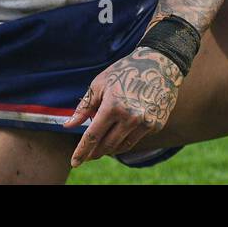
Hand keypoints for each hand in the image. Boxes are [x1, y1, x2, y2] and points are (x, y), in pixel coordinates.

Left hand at [65, 48, 181, 167]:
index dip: (82, 151)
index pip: (93, 135)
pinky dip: (125, 140)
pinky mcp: (156, 125)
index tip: (74, 162)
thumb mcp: (100, 84)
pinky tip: (120, 134)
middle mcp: (130, 117)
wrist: (159, 64)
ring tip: (101, 148)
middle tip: (87, 155)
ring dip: (109, 149)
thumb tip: (68, 125)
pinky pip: (136, 139)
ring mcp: (145, 122)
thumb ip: (84, 107)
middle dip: (94, 152)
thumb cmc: (124, 71)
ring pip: (122, 146)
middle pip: (107, 145)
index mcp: (113, 106)